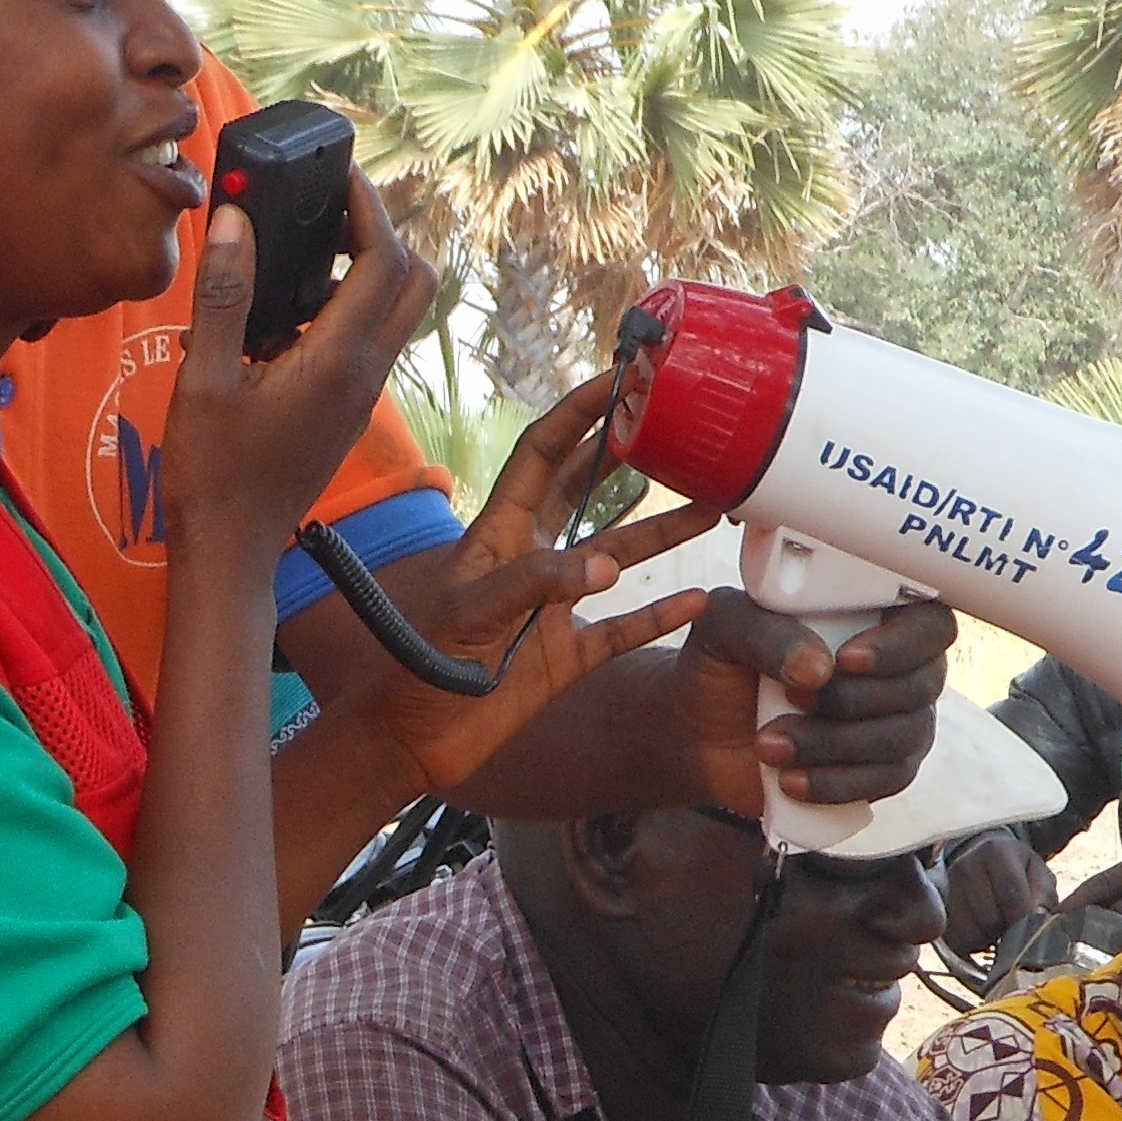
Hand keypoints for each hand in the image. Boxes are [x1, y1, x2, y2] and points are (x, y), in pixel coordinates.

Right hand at [159, 171, 440, 564]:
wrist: (230, 550)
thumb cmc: (213, 474)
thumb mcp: (205, 376)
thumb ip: (223, 293)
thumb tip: (232, 219)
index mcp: (339, 361)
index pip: (384, 259)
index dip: (368, 206)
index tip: (338, 175)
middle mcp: (365, 375)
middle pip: (414, 280)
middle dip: (379, 233)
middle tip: (324, 214)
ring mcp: (361, 394)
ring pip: (393, 311)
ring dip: (359, 272)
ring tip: (291, 261)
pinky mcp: (347, 409)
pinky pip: (364, 341)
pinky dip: (338, 310)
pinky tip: (276, 319)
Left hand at [327, 370, 718, 792]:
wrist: (408, 742)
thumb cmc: (416, 670)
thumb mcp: (467, 616)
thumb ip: (532, 583)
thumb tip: (605, 566)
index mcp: (497, 533)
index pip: (542, 454)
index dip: (578, 413)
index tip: (618, 378)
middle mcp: (529, 560)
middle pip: (586, 492)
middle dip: (627, 457)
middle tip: (677, 426)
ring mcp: (551, 608)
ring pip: (617, 556)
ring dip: (662, 533)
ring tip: (713, 504)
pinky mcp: (566, 657)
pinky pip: (623, 628)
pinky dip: (660, 615)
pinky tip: (698, 600)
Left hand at [674, 595, 956, 814]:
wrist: (697, 732)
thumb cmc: (722, 662)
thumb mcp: (727, 628)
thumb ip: (769, 632)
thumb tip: (819, 668)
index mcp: (876, 614)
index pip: (930, 624)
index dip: (900, 645)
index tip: (844, 660)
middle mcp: (900, 667)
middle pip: (920, 685)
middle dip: (852, 699)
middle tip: (790, 697)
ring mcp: (898, 721)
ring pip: (902, 737)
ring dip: (833, 744)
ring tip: (768, 745)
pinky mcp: (883, 771)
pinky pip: (886, 781)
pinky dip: (836, 783)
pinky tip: (790, 781)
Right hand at [940, 826, 1057, 960]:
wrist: (980, 861)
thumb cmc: (1016, 870)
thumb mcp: (1038, 873)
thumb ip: (1043, 894)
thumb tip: (1037, 917)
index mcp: (994, 851)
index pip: (1011, 895)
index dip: (1025, 918)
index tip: (1033, 929)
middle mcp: (964, 866)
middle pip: (990, 919)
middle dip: (1007, 928)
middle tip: (1013, 921)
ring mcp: (944, 889)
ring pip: (973, 934)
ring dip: (990, 938)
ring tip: (997, 924)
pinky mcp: (936, 911)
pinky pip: (958, 942)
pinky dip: (974, 944)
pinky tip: (982, 930)